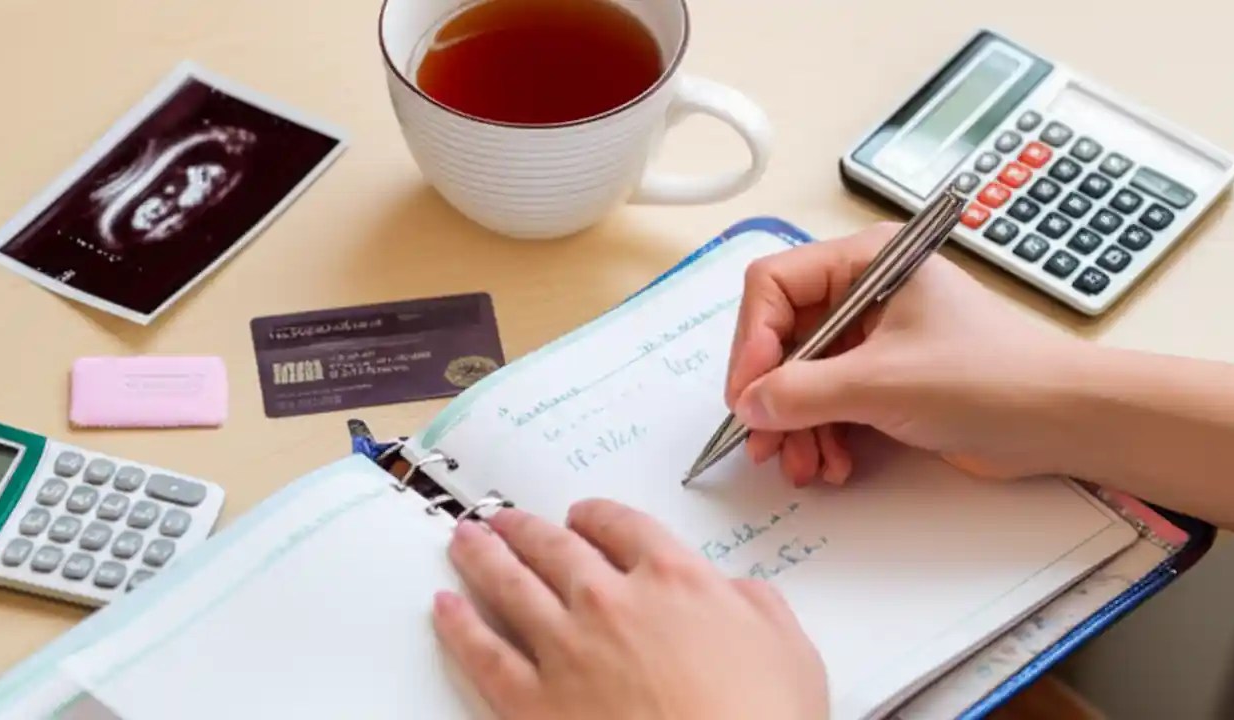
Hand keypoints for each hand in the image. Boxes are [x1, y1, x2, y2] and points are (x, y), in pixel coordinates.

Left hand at [432, 501, 828, 719]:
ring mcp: (567, 648)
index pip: (623, 526)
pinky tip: (445, 607)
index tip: (584, 516)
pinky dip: (459, 625)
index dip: (598, 516)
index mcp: (675, 579)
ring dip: (483, 555)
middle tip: (505, 517)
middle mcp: (612, 601)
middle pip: (557, 546)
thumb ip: (756, 603)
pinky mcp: (534, 701)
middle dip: (527, 527)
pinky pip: (484, 653)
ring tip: (465, 539)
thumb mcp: (788, 649)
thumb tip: (735, 591)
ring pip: (511, 584)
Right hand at [725, 222, 1082, 485]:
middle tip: (764, 442)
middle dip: (773, 395)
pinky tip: (833, 464)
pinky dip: (821, 436)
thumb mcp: (884, 383)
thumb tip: (749, 405)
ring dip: (795, 426)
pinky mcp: (884, 379)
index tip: (746, 395)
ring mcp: (873, 337)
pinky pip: (827, 402)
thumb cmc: (991, 378)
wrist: (1062, 421)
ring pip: (801, 377)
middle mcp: (863, 292)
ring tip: (804, 466)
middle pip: (782, 337)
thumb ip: (805, 392)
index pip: (774, 285)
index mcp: (865, 262)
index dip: (752, 341)